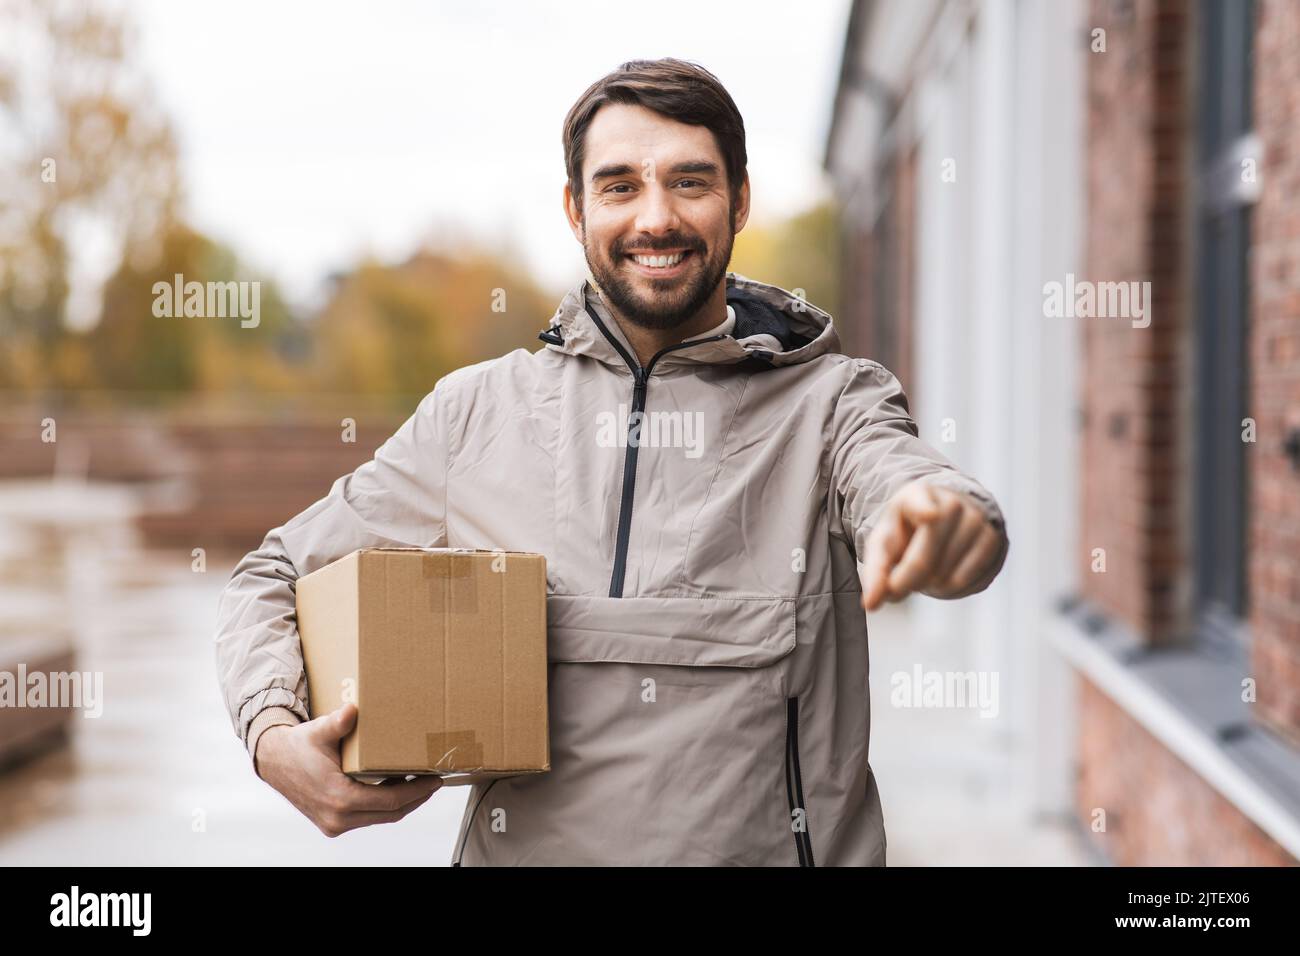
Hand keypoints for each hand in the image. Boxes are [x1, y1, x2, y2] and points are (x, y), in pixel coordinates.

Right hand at [254, 702, 442, 837]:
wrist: (273, 762)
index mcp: (339, 798)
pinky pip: (368, 817)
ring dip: (401, 802)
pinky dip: (384, 805)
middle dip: (415, 798)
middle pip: (390, 814)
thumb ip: (338, 722)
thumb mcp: (320, 731)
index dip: (417, 791)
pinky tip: (396, 787)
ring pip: (380, 818)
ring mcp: (334, 824)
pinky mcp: (333, 824)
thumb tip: (352, 709)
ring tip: (419, 783)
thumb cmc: (300, 745)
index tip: (435, 780)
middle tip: (433, 781)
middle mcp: (338, 817)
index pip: (390, 801)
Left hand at [861, 480, 1004, 611]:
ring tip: (925, 575)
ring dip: (931, 587)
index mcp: (917, 496)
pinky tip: (944, 579)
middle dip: (908, 582)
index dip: (924, 510)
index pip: (921, 502)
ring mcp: (977, 520)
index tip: (930, 516)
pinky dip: (952, 590)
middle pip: (926, 559)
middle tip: (899, 586)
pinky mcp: (994, 540)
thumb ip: (875, 572)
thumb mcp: (885, 544)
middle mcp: (951, 502)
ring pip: (949, 575)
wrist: (944, 517)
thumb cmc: (907, 533)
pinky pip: (970, 582)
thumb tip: (870, 605)